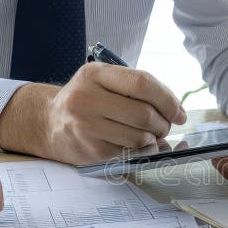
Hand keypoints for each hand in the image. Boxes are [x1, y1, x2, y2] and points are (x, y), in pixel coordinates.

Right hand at [0, 62, 187, 164]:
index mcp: (95, 74)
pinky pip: (128, 153)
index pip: (142, 83)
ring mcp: (86, 126)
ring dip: (153, 139)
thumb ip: (137, 88)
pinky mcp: (90, 150)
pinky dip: (140, 151)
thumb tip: (177, 110)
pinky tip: (134, 145)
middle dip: (163, 123)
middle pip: (144, 114)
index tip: (179, 112)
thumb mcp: (103, 81)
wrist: (48, 122)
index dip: (168, 99)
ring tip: (150, 135)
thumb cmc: (86, 100)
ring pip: (139, 137)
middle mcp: (86, 98)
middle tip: (164, 126)